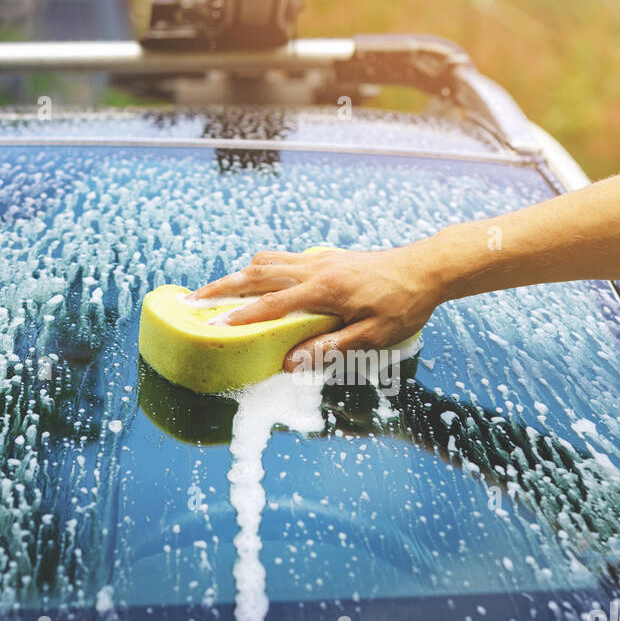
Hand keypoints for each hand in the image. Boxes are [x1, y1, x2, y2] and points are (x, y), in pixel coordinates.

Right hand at [192, 244, 444, 369]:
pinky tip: (257, 281)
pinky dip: (261, 268)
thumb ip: (330, 349)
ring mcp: (319, 259)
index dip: (239, 317)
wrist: (428, 268)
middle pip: (256, 274)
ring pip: (267, 262)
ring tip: (214, 291)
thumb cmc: (404, 304)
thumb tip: (290, 362)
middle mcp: (315, 269)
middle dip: (221, 288)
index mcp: (324, 290)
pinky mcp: (326, 258)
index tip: (210, 325)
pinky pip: (283, 259)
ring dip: (237, 275)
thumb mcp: (373, 336)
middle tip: (191, 300)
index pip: (270, 304)